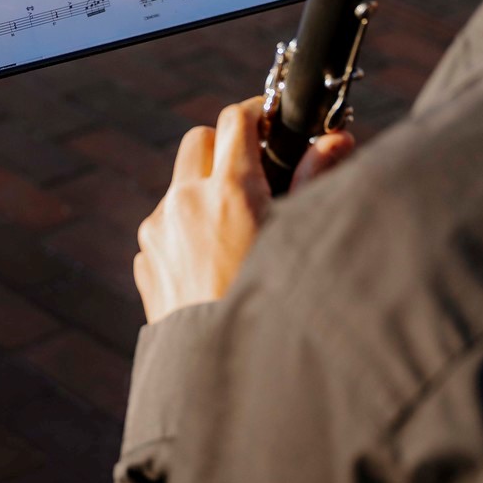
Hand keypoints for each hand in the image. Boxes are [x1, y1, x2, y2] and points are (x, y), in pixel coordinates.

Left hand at [132, 97, 354, 324]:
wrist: (223, 368)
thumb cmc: (272, 303)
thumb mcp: (298, 237)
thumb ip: (314, 180)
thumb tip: (337, 139)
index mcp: (229, 189)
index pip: (234, 118)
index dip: (256, 113)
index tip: (270, 124)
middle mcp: (185, 201)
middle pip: (199, 140)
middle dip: (225, 146)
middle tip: (254, 169)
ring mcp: (159, 230)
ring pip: (179, 184)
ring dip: (204, 189)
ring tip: (236, 227)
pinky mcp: (145, 258)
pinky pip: (165, 225)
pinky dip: (186, 228)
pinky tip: (213, 263)